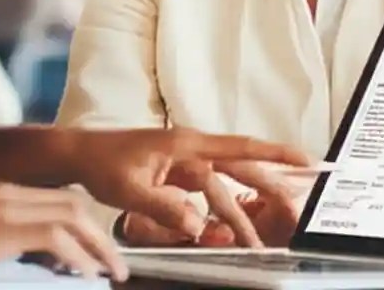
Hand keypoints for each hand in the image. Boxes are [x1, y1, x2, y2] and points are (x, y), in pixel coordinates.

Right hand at [0, 183, 128, 281]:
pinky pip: (55, 237)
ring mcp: (6, 206)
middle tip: (116, 264)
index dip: (86, 223)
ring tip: (111, 271)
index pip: (59, 198)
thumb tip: (23, 256)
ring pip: (73, 216)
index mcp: (1, 191)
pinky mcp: (2, 227)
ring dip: (98, 245)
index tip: (97, 250)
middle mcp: (9, 192)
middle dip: (101, 234)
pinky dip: (77, 254)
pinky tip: (84, 273)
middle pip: (74, 203)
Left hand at [70, 130, 309, 245]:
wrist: (78, 155)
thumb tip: (199, 224)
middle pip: (240, 169)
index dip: (275, 153)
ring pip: (224, 186)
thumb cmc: (101, 164)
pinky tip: (229, 226)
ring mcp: (184, 161)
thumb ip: (166, 208)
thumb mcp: (130, 190)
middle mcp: (190, 149)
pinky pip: (207, 191)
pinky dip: (220, 208)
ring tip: (256, 239)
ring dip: (240, 210)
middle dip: (271, 186)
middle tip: (298, 205)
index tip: (305, 158)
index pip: (239, 147)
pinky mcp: (176, 173)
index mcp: (185, 145)